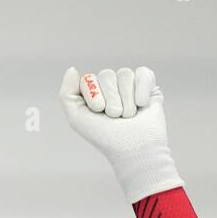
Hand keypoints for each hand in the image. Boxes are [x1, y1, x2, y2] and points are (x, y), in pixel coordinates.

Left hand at [59, 65, 182, 203]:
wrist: (134, 149)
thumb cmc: (104, 136)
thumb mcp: (77, 118)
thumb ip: (67, 94)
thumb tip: (72, 69)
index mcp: (93, 92)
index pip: (89, 78)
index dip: (94, 96)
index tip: (98, 112)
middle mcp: (110, 86)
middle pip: (107, 74)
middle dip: (111, 100)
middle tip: (115, 116)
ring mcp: (130, 84)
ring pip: (125, 74)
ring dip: (126, 100)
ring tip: (128, 116)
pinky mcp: (149, 85)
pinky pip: (143, 73)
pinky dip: (142, 91)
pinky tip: (142, 105)